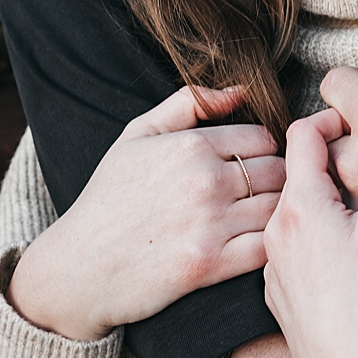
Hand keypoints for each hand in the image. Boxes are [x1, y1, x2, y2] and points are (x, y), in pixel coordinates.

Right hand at [7, 86, 282, 341]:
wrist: (78, 268)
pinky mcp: (210, 265)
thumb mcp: (137, 135)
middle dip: (276, 180)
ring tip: (261, 217)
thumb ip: (188, 103)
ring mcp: (210, 225)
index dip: (264, 151)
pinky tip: (254, 242)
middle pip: (278, 171)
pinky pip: (266, 247)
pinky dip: (270, 244)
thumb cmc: (108, 199)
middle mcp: (205, 182)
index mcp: (190, 146)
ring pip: (278, 208)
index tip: (254, 165)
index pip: (263, 138)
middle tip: (263, 193)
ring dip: (277, 212)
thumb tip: (241, 90)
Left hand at [265, 88, 357, 357]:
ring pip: (292, 210)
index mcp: (299, 203)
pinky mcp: (277, 293)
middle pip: (294, 171)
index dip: (333, 121)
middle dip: (328, 161)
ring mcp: (271, 264)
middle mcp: (274, 230)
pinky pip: (290, 247)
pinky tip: (343, 255)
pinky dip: (314, 237)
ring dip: (320, 200)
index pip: (301, 132)